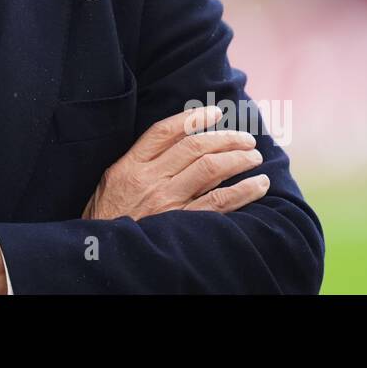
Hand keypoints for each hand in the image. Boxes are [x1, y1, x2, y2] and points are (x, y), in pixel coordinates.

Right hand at [81, 105, 269, 219]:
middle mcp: (150, 180)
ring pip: (210, 169)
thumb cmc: (107, 217)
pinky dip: (243, 191)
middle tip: (245, 138)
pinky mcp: (183, 224)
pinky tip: (258, 185)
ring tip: (254, 156)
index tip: (215, 113)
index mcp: (130, 166)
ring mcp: (167, 202)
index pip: (164, 131)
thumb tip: (175, 144)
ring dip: (238, 159)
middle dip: (225, 138)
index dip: (193, 118)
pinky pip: (220, 202)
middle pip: (194, 147)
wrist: (107, 255)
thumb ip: (138, 162)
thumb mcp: (112, 181)